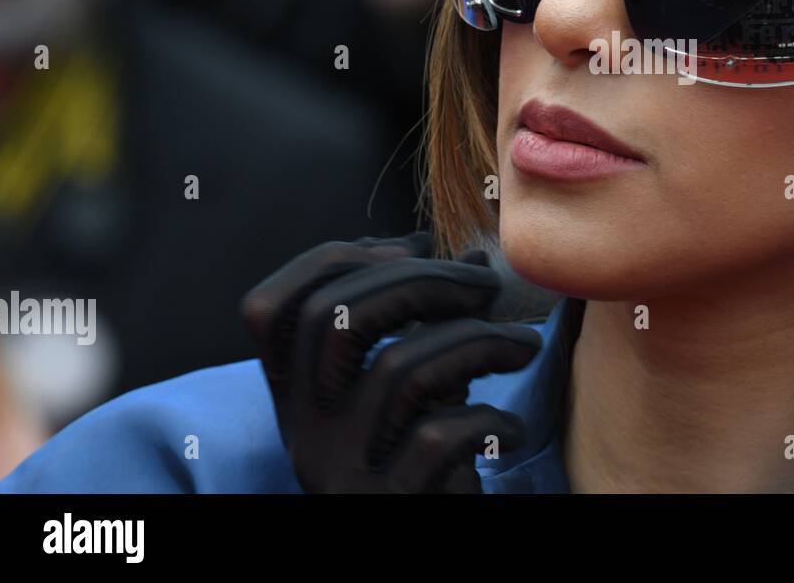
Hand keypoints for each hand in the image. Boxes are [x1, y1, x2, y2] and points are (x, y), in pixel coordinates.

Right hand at [241, 233, 542, 492]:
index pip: (269, 309)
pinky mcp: (392, 502)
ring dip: (479, 340)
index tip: (410, 247)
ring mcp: (343, 470)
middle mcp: (304, 433)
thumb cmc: (424, 461)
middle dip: (421, 279)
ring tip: (524, 346)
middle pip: (334, 319)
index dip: (335, 260)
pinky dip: (489, 417)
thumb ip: (425, 327)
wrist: (426, 545)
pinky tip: (511, 429)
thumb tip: (472, 256)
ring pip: (399, 370)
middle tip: (485, 285)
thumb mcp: (408, 393)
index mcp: (295, 397)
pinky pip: (439, 435)